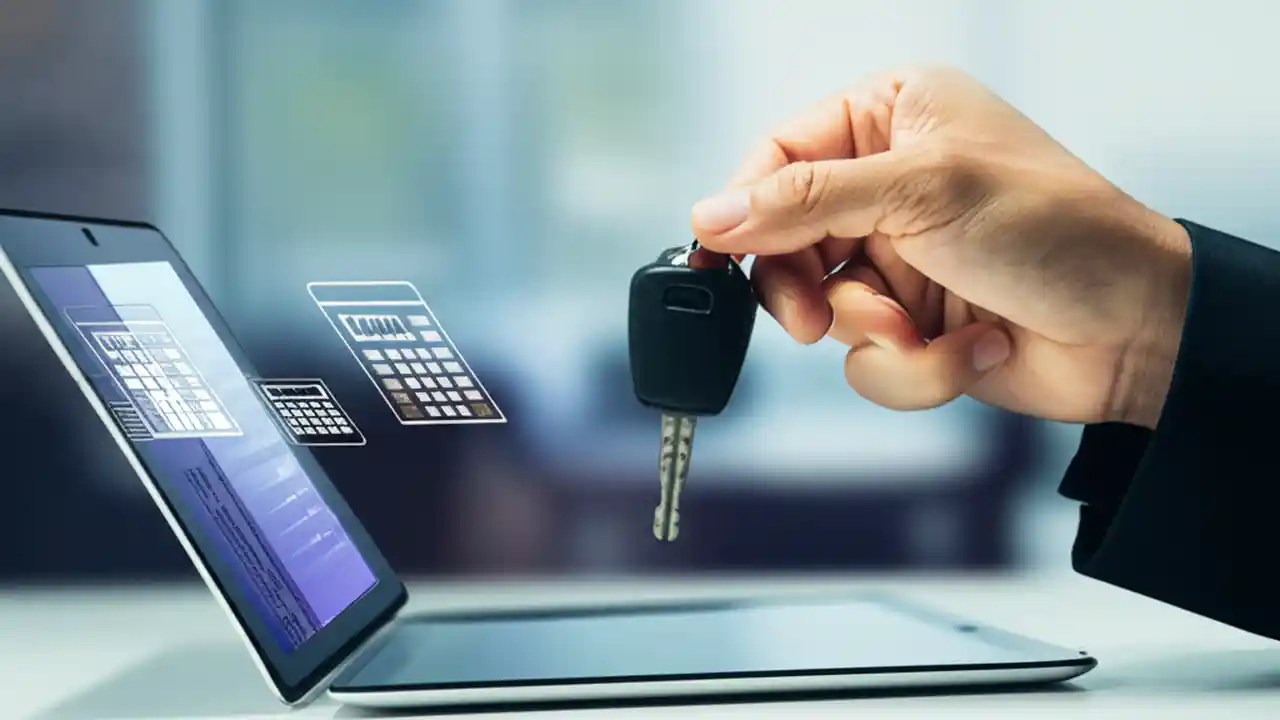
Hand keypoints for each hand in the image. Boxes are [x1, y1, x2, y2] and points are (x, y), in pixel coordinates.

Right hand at [691, 66, 1190, 428]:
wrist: (1135, 333)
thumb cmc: (1057, 232)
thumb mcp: (923, 190)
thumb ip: (807, 200)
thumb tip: (713, 213)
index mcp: (890, 119)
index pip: (780, 153)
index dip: (743, 206)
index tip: (716, 254)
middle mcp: (887, 185)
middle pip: (783, 239)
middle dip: (803, 290)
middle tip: (812, 320)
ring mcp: (898, 258)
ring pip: (821, 310)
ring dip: (874, 334)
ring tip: (924, 331)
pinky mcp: (913, 323)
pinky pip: (864, 359)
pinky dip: (913, 368)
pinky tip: (969, 347)